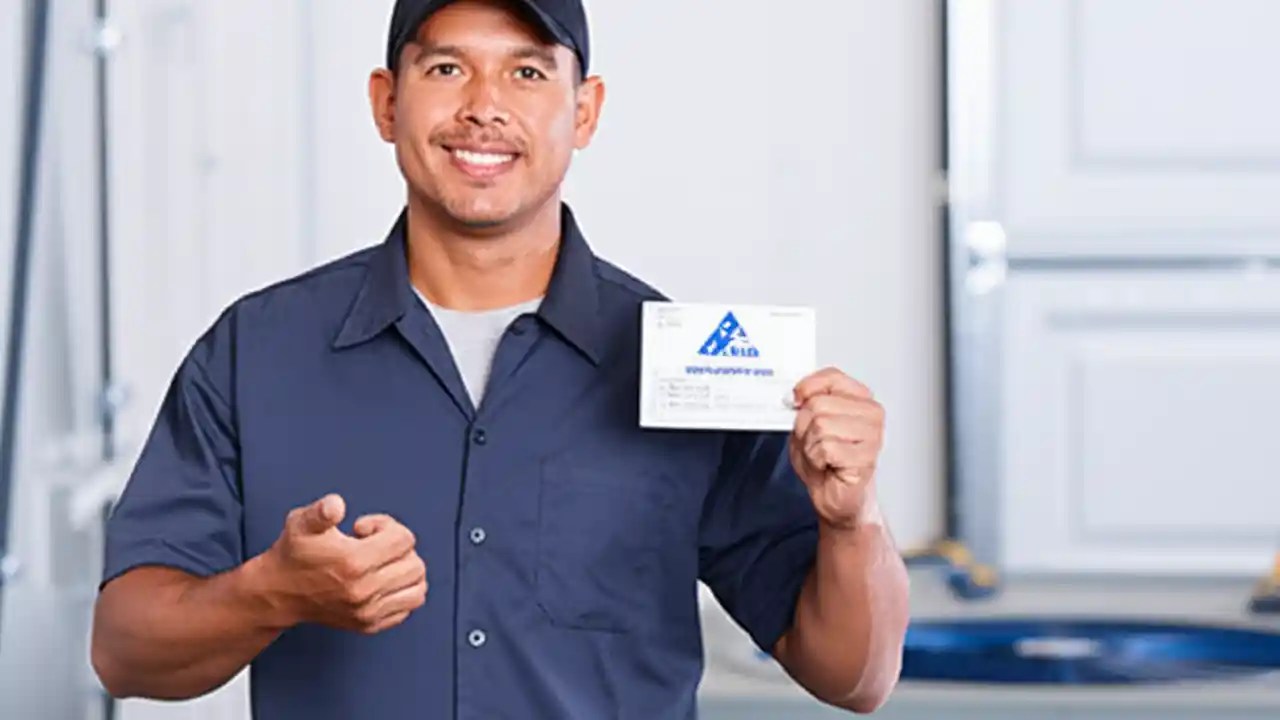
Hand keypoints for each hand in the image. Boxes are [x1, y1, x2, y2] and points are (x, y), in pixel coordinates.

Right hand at [261, 494, 427, 633]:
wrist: (279, 592)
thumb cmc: (294, 554)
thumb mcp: (301, 523)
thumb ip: (321, 511)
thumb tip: (336, 505)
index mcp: (354, 562)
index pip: (404, 539)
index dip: (386, 526)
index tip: (362, 530)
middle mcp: (365, 591)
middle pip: (414, 563)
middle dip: (399, 548)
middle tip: (373, 546)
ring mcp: (368, 612)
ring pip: (418, 587)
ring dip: (406, 570)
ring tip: (383, 564)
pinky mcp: (369, 625)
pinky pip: (408, 607)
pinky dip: (403, 592)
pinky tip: (382, 581)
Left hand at [789, 367, 885, 529]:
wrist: (832, 495)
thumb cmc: (824, 460)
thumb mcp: (807, 422)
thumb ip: (804, 403)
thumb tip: (796, 395)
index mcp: (859, 399)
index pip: (831, 377)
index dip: (807, 388)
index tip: (797, 401)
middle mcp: (871, 414)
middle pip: (819, 404)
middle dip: (805, 427)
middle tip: (815, 442)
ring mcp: (873, 435)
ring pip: (821, 425)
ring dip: (811, 445)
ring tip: (823, 455)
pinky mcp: (867, 457)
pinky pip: (826, 448)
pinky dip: (817, 459)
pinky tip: (829, 465)